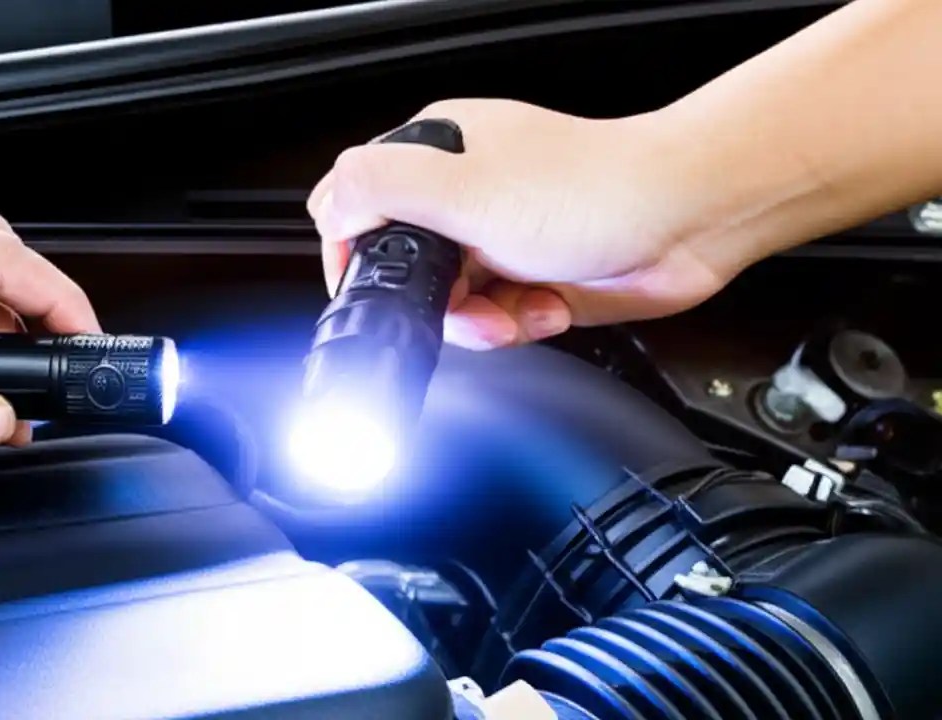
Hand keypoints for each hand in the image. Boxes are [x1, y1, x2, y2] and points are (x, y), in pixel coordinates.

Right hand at [307, 99, 736, 349]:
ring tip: (518, 310)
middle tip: (468, 303)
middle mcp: (464, 193)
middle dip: (434, 303)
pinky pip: (498, 319)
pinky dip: (520, 323)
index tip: (374, 289)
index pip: (355, 204)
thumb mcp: (460, 188)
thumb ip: (377, 191)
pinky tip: (548, 305)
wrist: (687, 219)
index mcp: (435, 155)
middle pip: (404, 269)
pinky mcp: (533, 274)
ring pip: (452, 304)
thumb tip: (330, 213)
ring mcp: (499, 235)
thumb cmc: (596, 188)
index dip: (356, 255)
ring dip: (482, 322)